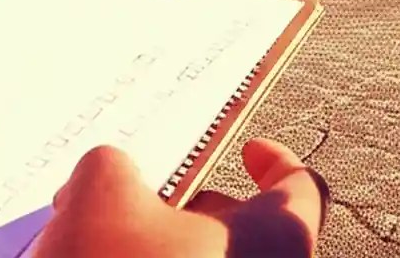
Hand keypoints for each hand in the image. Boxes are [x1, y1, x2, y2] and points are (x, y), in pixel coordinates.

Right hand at [34, 139, 328, 257]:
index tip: (251, 152)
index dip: (274, 163)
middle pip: (245, 236)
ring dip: (163, 256)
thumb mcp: (99, 201)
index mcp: (277, 240)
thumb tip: (107, 174)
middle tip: (136, 208)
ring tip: (98, 253)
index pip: (301, 189)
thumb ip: (109, 169)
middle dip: (189, 216)